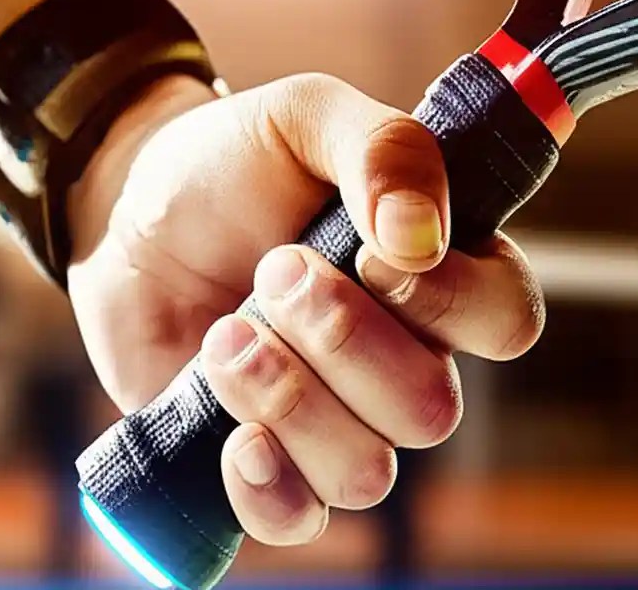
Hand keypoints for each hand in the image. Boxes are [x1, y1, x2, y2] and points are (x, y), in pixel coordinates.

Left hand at [66, 72, 543, 545]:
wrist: (130, 214)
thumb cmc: (232, 163)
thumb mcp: (305, 116)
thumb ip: (384, 148)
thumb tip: (420, 236)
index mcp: (436, 275)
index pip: (507, 321)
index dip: (451, 302)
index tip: (372, 253)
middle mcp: (401, 359)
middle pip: (430, 409)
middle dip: (341, 340)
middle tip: (274, 269)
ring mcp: (336, 420)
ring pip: (367, 472)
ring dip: (288, 398)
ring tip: (226, 333)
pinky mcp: (266, 465)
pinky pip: (297, 521)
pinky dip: (266, 487)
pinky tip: (232, 432)